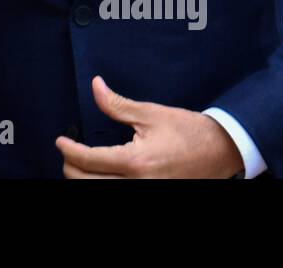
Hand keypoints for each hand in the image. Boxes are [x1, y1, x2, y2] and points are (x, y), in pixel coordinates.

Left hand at [55, 75, 243, 178]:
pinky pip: (118, 195)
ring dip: (84, 180)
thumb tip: (95, 87)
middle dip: (71, 168)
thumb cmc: (188, 131)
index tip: (60, 141)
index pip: (88, 160)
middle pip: (87, 184)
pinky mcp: (154, 196)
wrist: (222, 150)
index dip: (69, 150)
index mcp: (135, 162)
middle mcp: (138, 185)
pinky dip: (103, 184)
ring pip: (99, 193)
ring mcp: (147, 194)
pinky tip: (101, 175)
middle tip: (67, 153)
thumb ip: (117, 105)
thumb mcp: (150, 113)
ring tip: (80, 165)